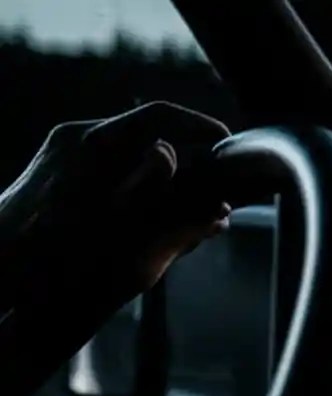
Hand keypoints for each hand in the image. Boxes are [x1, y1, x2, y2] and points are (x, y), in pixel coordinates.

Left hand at [0, 102, 231, 395]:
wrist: (1, 262)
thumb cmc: (54, 257)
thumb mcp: (127, 236)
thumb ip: (174, 214)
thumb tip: (219, 211)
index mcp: (95, 144)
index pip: (160, 116)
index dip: (199, 127)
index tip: (227, 143)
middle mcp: (77, 139)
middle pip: (146, 135)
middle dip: (185, 157)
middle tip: (215, 182)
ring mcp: (63, 153)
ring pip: (129, 155)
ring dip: (162, 175)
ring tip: (189, 204)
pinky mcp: (57, 171)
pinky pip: (110, 168)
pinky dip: (137, 185)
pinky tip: (152, 213)